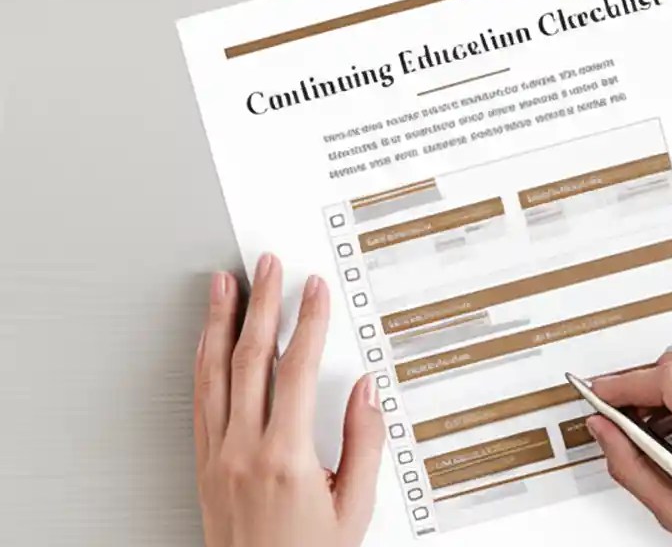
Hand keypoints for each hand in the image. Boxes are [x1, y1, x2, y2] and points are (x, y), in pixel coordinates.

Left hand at [194, 254, 383, 546]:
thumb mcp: (353, 508)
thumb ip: (363, 444)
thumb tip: (368, 391)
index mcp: (286, 457)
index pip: (297, 370)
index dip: (309, 322)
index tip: (316, 290)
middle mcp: (245, 450)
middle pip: (250, 359)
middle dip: (263, 305)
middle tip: (269, 267)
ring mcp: (219, 455)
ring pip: (213, 373)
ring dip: (219, 322)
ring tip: (224, 286)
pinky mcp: (205, 465)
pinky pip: (201, 399)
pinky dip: (203, 361)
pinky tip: (207, 341)